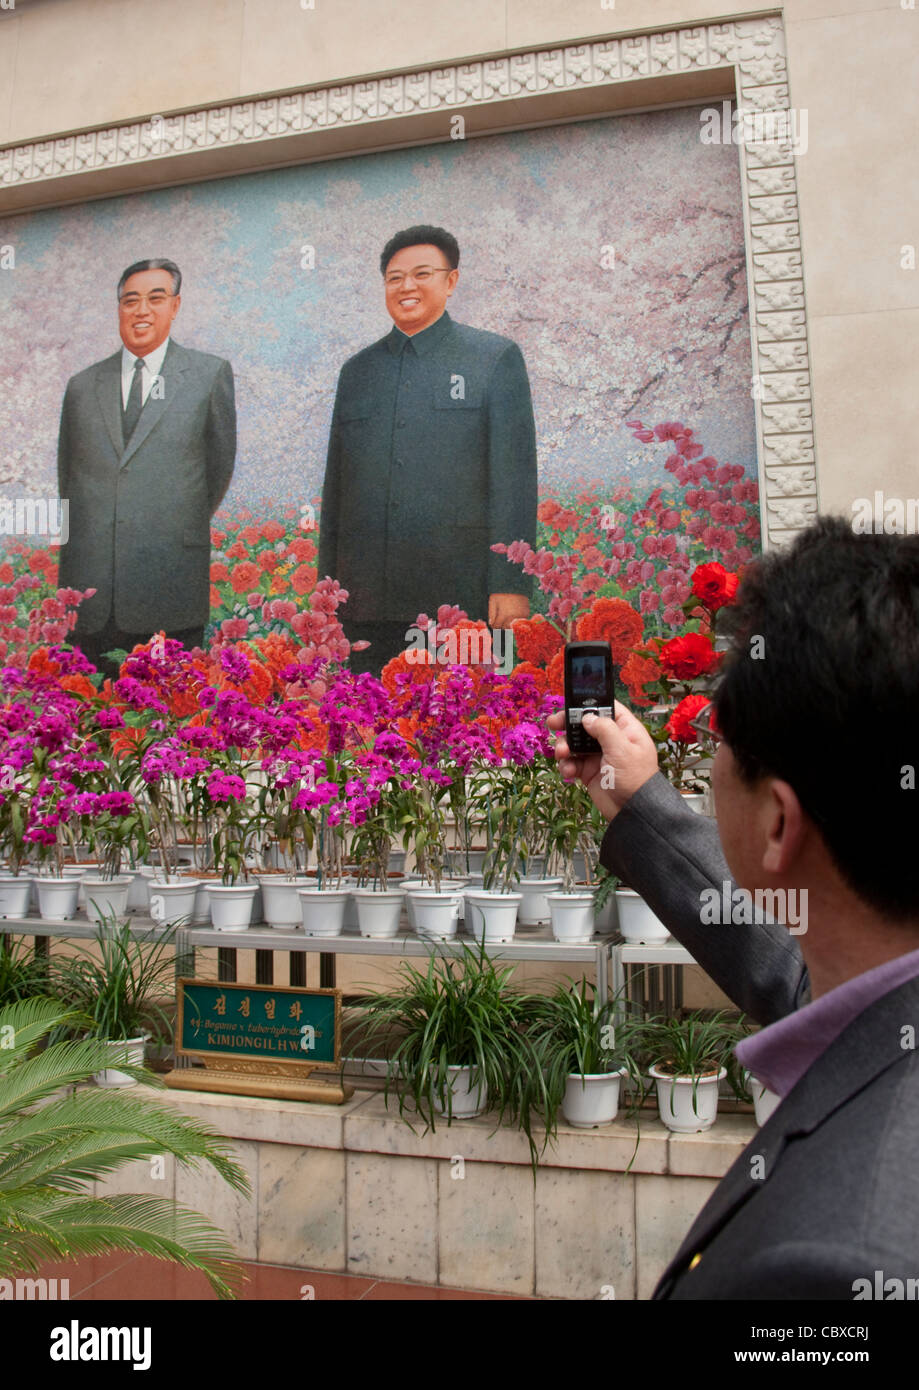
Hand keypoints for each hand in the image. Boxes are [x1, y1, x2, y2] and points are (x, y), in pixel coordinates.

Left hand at [488, 592, 528, 626]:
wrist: (515, 583)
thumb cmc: (501, 592)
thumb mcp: (493, 601)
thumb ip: (491, 614)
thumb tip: (491, 624)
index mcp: (504, 614)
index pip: (497, 626)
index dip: (494, 626)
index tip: (493, 624)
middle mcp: (513, 617)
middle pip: (505, 627)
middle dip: (501, 625)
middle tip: (499, 621)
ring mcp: (521, 616)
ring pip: (513, 625)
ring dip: (509, 623)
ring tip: (506, 617)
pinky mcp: (526, 613)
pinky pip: (520, 621)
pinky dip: (516, 620)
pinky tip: (513, 614)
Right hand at [548, 701, 658, 822]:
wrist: (633, 811)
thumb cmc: (636, 779)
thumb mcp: (622, 749)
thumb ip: (604, 729)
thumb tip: (587, 717)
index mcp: (625, 730)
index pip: (607, 708)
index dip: (589, 704)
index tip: (571, 703)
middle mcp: (611, 740)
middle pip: (585, 724)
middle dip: (568, 724)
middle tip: (553, 723)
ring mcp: (598, 755)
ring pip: (574, 743)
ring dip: (564, 747)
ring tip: (562, 754)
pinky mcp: (589, 771)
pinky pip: (572, 762)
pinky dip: (567, 765)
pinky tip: (569, 772)